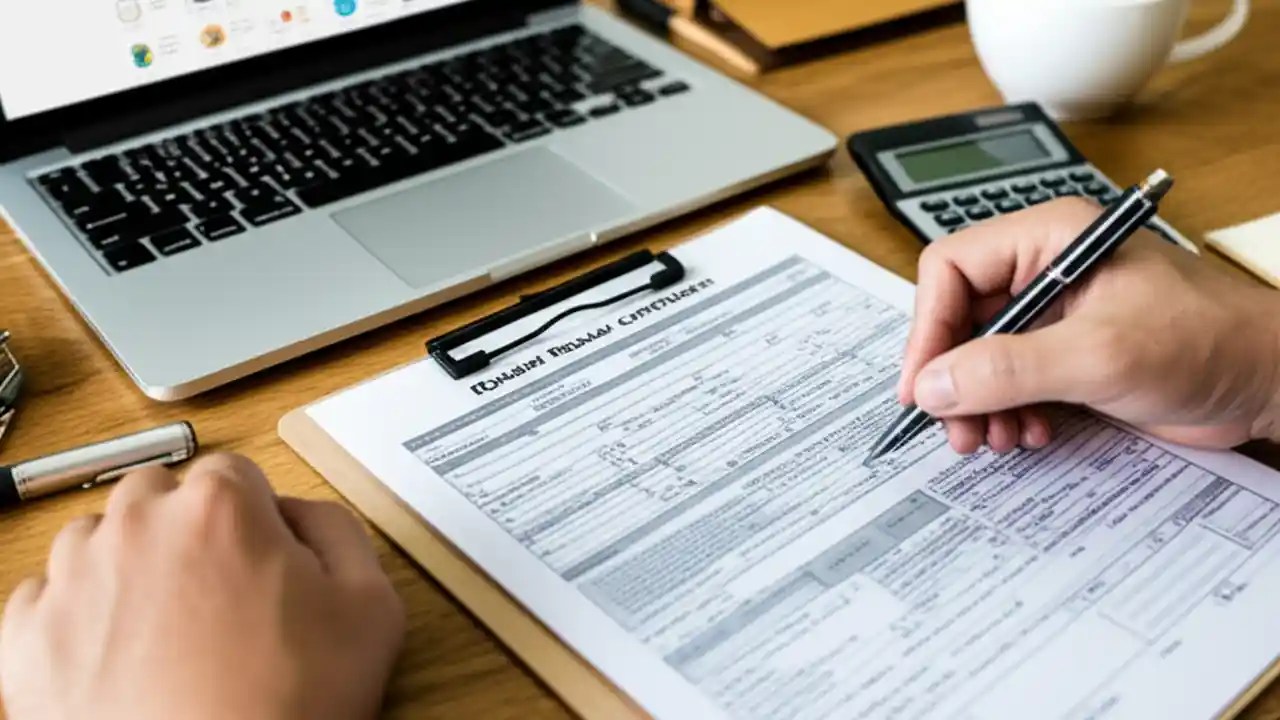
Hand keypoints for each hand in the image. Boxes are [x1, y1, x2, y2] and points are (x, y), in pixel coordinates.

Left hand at [0, 453, 404, 719]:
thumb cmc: (287, 707)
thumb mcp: (372, 608)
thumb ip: (339, 531)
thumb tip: (298, 515)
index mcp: (219, 506)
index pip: (236, 474)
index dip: (256, 520)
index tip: (264, 567)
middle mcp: (135, 525)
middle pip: (161, 495)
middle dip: (188, 532)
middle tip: (220, 598)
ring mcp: (72, 579)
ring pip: (100, 539)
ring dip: (131, 567)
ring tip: (169, 632)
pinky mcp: (25, 637)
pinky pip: (46, 597)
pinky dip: (79, 615)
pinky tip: (120, 656)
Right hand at [900, 198, 1279, 453]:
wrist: (1271, 381)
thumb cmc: (1209, 341)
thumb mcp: (1098, 355)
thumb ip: (1007, 369)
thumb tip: (932, 386)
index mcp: (1048, 237)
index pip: (951, 269)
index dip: (928, 329)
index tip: (923, 387)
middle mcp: (1046, 268)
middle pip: (959, 316)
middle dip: (953, 378)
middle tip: (956, 428)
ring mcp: (1057, 312)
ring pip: (979, 354)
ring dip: (977, 402)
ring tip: (993, 438)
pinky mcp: (1069, 351)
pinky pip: (1011, 379)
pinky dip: (1008, 411)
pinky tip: (1028, 433)